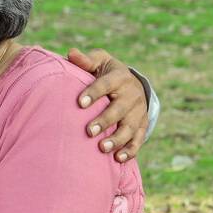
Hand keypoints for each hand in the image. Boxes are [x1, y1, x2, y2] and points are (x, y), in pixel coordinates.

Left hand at [66, 48, 149, 162]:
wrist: (131, 83)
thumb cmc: (106, 72)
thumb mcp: (99, 62)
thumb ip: (86, 60)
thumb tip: (71, 53)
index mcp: (120, 77)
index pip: (106, 84)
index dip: (93, 93)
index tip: (79, 103)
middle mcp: (132, 94)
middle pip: (119, 109)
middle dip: (105, 120)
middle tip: (89, 131)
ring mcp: (138, 111)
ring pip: (130, 127)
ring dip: (117, 139)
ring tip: (102, 148)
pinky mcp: (141, 125)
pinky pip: (138, 139)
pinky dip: (130, 150)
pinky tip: (118, 159)